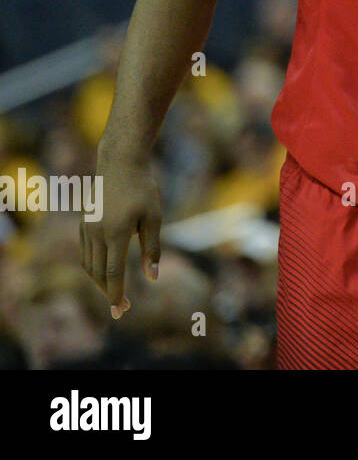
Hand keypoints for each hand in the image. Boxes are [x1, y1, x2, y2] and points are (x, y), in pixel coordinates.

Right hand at [79, 142, 161, 318]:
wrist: (120, 165)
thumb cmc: (143, 190)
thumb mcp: (154, 218)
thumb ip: (152, 249)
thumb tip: (153, 277)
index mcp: (116, 233)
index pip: (113, 272)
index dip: (116, 294)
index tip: (120, 311)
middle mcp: (97, 233)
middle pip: (99, 273)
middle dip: (109, 293)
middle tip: (122, 308)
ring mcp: (87, 229)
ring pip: (89, 266)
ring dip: (100, 283)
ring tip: (115, 293)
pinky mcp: (84, 225)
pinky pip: (86, 254)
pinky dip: (94, 269)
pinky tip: (105, 274)